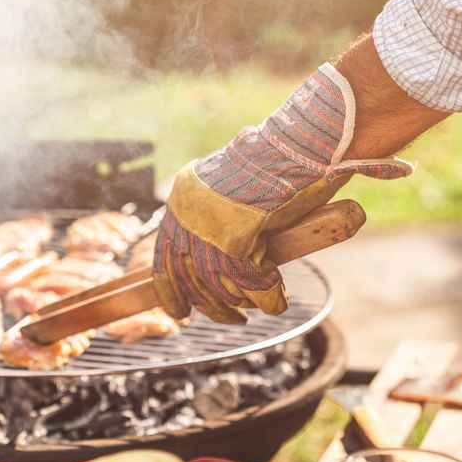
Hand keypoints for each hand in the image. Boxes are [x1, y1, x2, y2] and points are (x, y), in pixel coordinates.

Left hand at [153, 63, 412, 323]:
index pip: (163, 255)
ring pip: (215, 286)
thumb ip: (223, 214)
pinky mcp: (233, 239)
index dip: (170, 290)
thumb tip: (228, 255)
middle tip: (231, 319)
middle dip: (207, 306)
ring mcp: (206, 226)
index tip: (179, 311)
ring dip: (237, 306)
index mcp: (181, 197)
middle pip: (186, 278)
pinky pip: (246, 281)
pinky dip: (264, 295)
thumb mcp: (236, 186)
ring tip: (256, 310)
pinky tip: (276, 299)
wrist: (299, 142)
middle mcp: (186, 213)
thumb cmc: (279, 159)